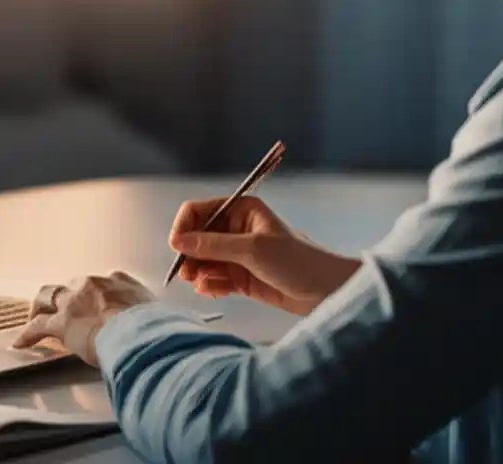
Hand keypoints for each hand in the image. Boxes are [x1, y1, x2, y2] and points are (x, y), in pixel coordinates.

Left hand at [12, 271, 155, 366]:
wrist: (139, 334)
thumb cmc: (155, 327)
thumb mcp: (161, 317)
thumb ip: (156, 320)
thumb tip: (169, 331)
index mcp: (120, 282)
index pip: (106, 281)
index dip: (98, 292)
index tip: (98, 301)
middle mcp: (93, 285)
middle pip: (72, 286)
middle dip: (67, 297)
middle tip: (64, 309)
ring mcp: (74, 301)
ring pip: (49, 296)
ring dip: (41, 306)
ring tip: (35, 315)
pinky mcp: (60, 322)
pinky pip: (38, 326)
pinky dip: (28, 334)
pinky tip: (21, 342)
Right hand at [169, 197, 359, 315]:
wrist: (325, 292)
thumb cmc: (296, 261)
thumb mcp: (253, 249)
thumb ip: (214, 245)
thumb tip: (178, 241)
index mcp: (240, 210)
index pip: (198, 211)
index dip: (184, 227)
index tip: (177, 248)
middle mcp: (235, 229)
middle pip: (196, 237)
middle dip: (189, 255)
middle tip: (187, 273)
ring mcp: (237, 254)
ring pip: (203, 260)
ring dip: (198, 272)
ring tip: (203, 284)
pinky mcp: (240, 277)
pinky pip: (213, 278)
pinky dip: (209, 285)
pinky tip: (212, 291)